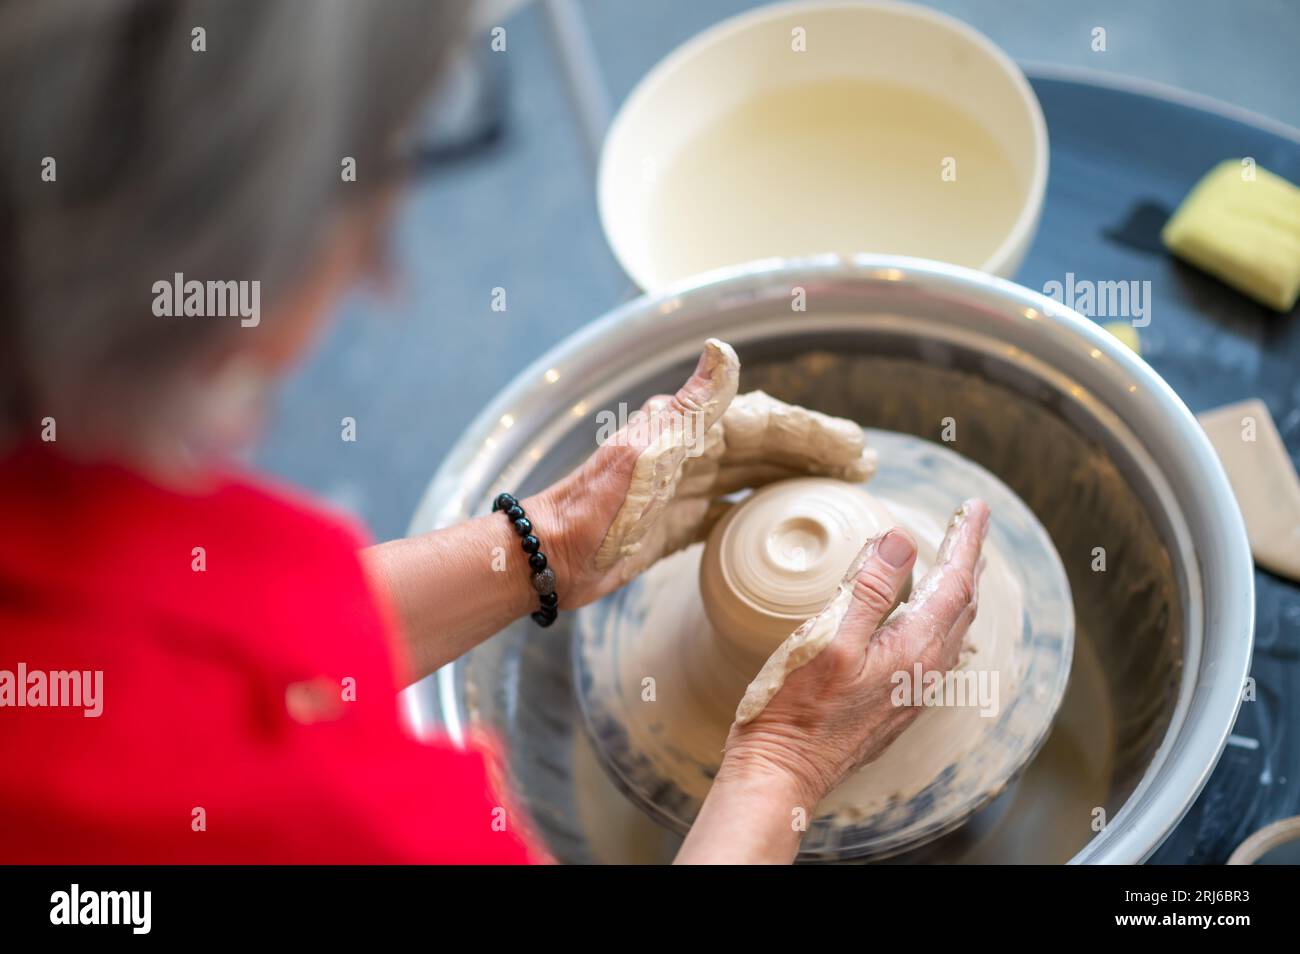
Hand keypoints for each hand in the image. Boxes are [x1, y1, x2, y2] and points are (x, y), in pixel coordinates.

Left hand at [530, 339, 875, 607]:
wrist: (552, 555)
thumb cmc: (596, 507)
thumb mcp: (648, 453)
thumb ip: (692, 407)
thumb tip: (724, 349)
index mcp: (689, 432)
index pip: (766, 425)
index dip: (813, 433)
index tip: (856, 447)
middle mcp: (691, 454)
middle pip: (768, 448)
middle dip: (817, 454)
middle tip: (866, 467)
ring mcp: (686, 490)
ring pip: (754, 477)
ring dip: (797, 478)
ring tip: (840, 489)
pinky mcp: (677, 524)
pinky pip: (732, 511)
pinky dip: (762, 510)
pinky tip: (784, 520)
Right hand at [720, 498, 989, 809]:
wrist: (783, 773)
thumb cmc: (795, 711)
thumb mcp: (828, 640)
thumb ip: (867, 589)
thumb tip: (901, 540)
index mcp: (913, 648)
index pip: (954, 581)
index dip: (965, 540)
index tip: (975, 507)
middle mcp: (923, 670)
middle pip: (961, 603)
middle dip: (968, 559)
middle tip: (968, 524)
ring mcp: (912, 690)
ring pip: (951, 628)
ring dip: (957, 589)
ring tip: (956, 562)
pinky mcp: (896, 703)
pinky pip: (934, 648)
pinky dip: (940, 617)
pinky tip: (925, 619)